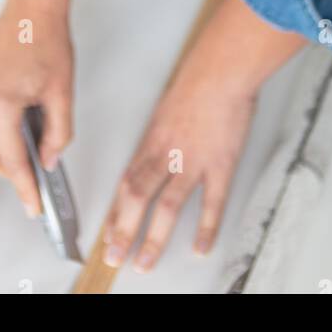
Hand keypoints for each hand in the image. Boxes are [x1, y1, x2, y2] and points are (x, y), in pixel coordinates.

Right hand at [0, 0, 73, 215]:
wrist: (32, 5)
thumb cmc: (47, 39)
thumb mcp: (62, 92)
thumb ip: (58, 133)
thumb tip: (48, 159)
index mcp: (2, 104)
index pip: (12, 161)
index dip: (25, 187)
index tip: (32, 205)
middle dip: (10, 175)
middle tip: (33, 184)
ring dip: (2, 154)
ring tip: (30, 156)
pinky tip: (18, 130)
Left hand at [101, 47, 257, 272]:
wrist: (222, 68)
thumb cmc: (199, 78)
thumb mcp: (169, 103)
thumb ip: (164, 131)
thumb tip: (162, 147)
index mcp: (152, 139)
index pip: (127, 182)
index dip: (116, 210)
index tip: (109, 232)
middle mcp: (167, 153)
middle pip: (137, 198)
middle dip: (123, 231)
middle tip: (114, 257)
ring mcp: (193, 161)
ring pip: (166, 207)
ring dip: (153, 239)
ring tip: (145, 263)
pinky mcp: (220, 164)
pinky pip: (211, 203)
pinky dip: (205, 229)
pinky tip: (199, 247)